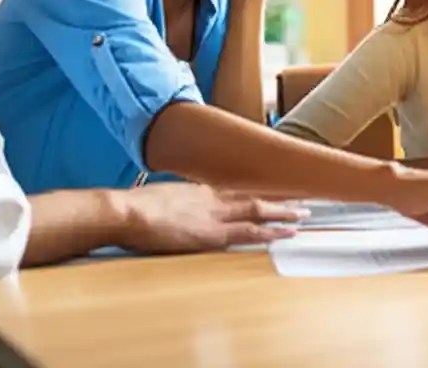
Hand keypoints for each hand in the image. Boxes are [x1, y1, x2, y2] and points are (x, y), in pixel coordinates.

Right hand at [116, 183, 305, 252]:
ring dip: (281, 215)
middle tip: (301, 204)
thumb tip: (180, 207)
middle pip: (253, 198)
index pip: (237, 192)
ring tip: (301, 218)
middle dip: (279, 202)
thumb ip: (178, 203)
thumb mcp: (162, 199)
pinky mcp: (209, 235)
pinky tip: (280, 235)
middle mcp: (211, 200)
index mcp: (199, 191)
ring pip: (257, 212)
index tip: (275, 194)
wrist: (125, 212)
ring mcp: (212, 217)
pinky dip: (267, 232)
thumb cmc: (135, 208)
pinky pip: (246, 233)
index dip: (258, 194)